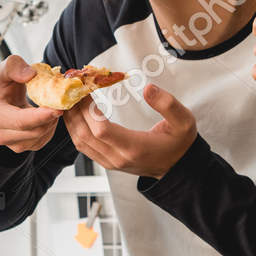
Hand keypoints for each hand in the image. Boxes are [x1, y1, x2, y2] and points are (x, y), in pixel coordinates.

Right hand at [0, 55, 63, 152]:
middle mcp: (0, 134)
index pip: (21, 121)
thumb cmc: (5, 81)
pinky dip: (48, 130)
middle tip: (61, 105)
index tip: (59, 108)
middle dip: (50, 119)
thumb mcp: (7, 67)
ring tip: (52, 108)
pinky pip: (40, 143)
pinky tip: (48, 117)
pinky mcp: (20, 147)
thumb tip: (30, 75)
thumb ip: (15, 66)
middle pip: (34, 132)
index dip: (42, 116)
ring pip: (39, 139)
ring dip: (50, 124)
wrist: (2, 98)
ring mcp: (10, 143)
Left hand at [64, 84, 196, 178]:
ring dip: (72, 119)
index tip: (88, 90)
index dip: (89, 110)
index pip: (102, 130)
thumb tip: (148, 88)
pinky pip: (83, 146)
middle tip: (75, 89)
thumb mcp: (183, 121)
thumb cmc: (179, 143)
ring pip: (80, 141)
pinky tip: (76, 113)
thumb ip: (167, 104)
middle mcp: (118, 157)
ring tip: (72, 98)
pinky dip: (75, 128)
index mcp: (134, 147)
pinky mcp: (106, 161)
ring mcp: (110, 161)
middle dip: (76, 110)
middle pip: (85, 134)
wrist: (177, 167)